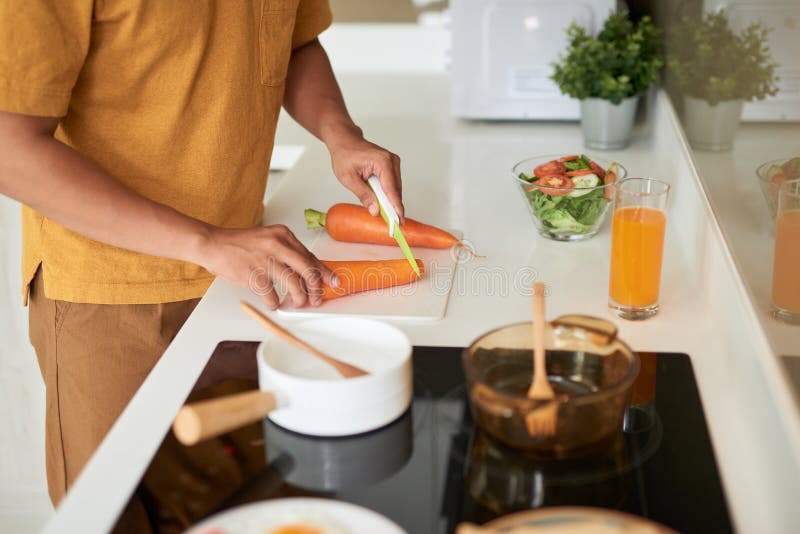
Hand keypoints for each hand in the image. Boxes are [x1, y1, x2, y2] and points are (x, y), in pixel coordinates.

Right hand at [192, 224, 338, 309]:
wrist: (213, 244)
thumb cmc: (240, 245)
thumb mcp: (269, 240)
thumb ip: (288, 252)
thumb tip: (308, 271)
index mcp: (283, 234)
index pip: (310, 256)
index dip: (323, 272)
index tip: (332, 281)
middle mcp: (277, 245)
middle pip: (307, 270)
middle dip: (316, 288)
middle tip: (317, 298)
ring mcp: (265, 259)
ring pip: (293, 284)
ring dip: (299, 298)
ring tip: (297, 303)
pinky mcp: (253, 274)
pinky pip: (272, 295)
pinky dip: (275, 303)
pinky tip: (273, 303)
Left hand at [327, 131, 403, 222]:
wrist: (344, 140)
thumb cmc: (344, 155)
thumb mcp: (348, 178)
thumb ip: (363, 195)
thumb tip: (375, 211)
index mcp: (382, 162)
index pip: (391, 190)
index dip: (395, 208)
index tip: (399, 221)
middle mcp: (391, 160)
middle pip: (396, 190)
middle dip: (394, 207)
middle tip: (393, 225)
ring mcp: (393, 162)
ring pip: (396, 189)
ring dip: (390, 201)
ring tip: (387, 215)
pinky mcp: (392, 166)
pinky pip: (393, 184)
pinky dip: (388, 195)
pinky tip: (383, 203)